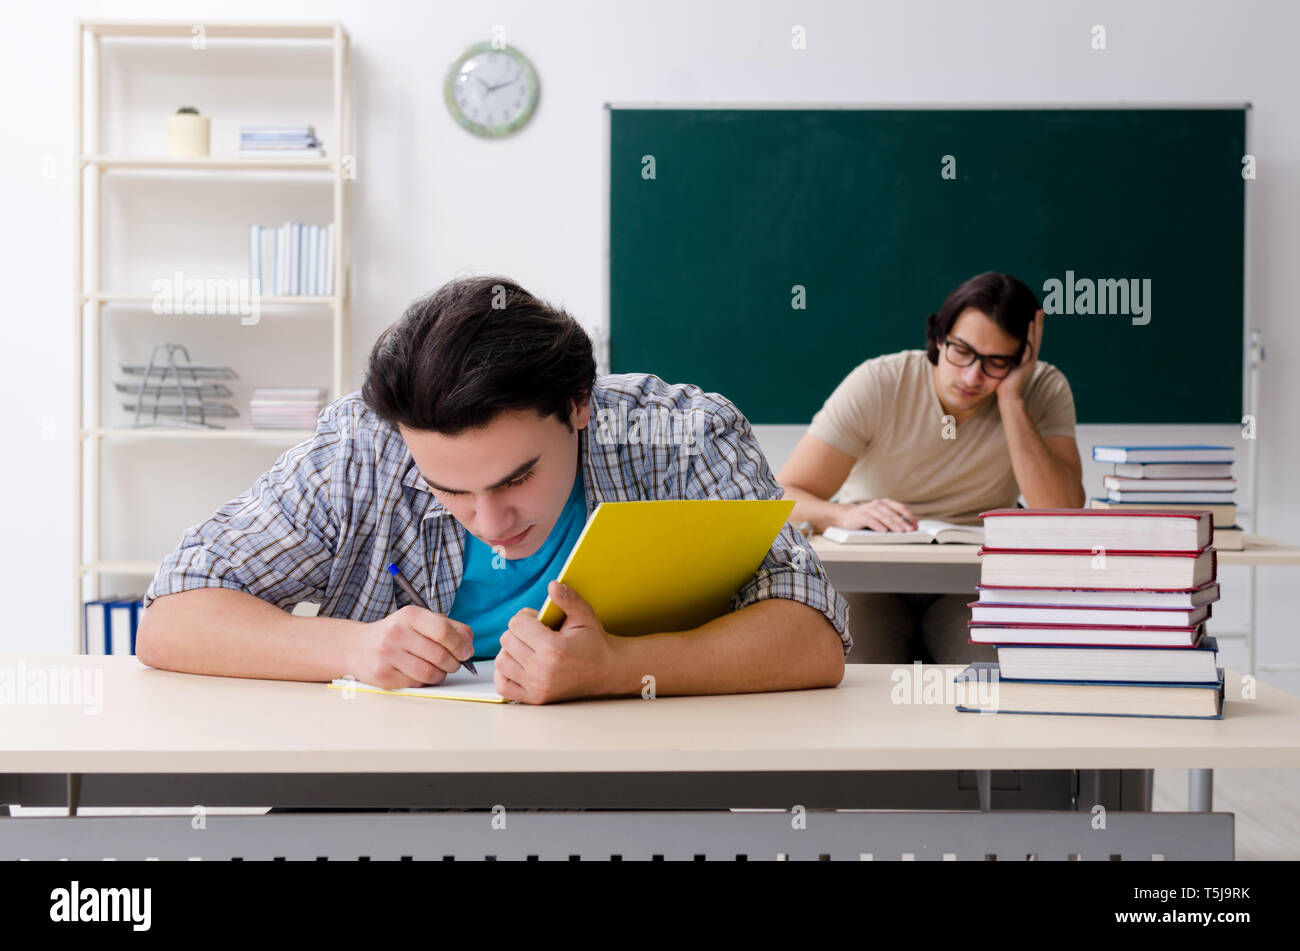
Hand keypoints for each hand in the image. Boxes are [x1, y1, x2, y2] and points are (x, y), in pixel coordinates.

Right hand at [347, 605, 474, 688]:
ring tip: (438, 670)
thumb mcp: (419, 620)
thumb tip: (468, 643)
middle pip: (440, 655)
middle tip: (454, 664)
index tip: (466, 652)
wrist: (357, 646)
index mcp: (410, 615)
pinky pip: (415, 684)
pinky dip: (424, 682)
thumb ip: (447, 627)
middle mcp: (397, 633)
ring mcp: (388, 656)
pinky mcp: (383, 676)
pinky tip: (420, 674)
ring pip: (429, 673)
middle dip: (454, 663)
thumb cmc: (396, 633)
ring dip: (441, 675)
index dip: (460, 645)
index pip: (443, 631)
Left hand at [494, 581, 617, 703]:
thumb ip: (568, 599)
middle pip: (506, 640)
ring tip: (527, 648)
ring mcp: (537, 687)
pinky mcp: (535, 698)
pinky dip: (505, 674)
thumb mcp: (585, 615)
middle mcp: (542, 670)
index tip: (538, 620)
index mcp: (553, 648)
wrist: (606, 671)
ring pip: (501, 661)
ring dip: (510, 651)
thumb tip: (552, 585)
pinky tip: (518, 665)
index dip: (526, 616)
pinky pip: (503, 686)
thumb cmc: (593, 642)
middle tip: (534, 633)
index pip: (516, 623)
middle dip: (518, 632)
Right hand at [837, 498, 917, 532]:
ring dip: (893, 525)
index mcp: (885, 503)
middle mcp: (878, 504)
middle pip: (893, 513)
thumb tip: (908, 527)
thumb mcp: (880, 516)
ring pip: (884, 517)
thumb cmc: (866, 518)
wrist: (846, 517)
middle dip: (903, 522)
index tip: (916, 525)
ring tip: (900, 532)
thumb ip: (892, 518)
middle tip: (910, 530)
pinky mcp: (861, 516)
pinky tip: (883, 531)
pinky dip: (878, 526)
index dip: (909, 516)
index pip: (901, 508)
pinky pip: (871, 521)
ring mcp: (869, 509)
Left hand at [998, 308, 1042, 404]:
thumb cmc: (1005, 385)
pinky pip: (1029, 344)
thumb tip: (999, 354)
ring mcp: (1030, 359)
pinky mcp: (1027, 362)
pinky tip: (1030, 324)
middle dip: (1038, 323)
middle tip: (1040, 310)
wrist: (1008, 397)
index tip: (1034, 316)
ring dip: (1036, 325)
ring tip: (1037, 312)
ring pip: (1035, 338)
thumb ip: (1007, 360)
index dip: (1034, 328)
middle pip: (1036, 336)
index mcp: (1027, 358)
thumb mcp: (1007, 368)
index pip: (1032, 339)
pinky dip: (1030, 334)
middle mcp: (1031, 357)